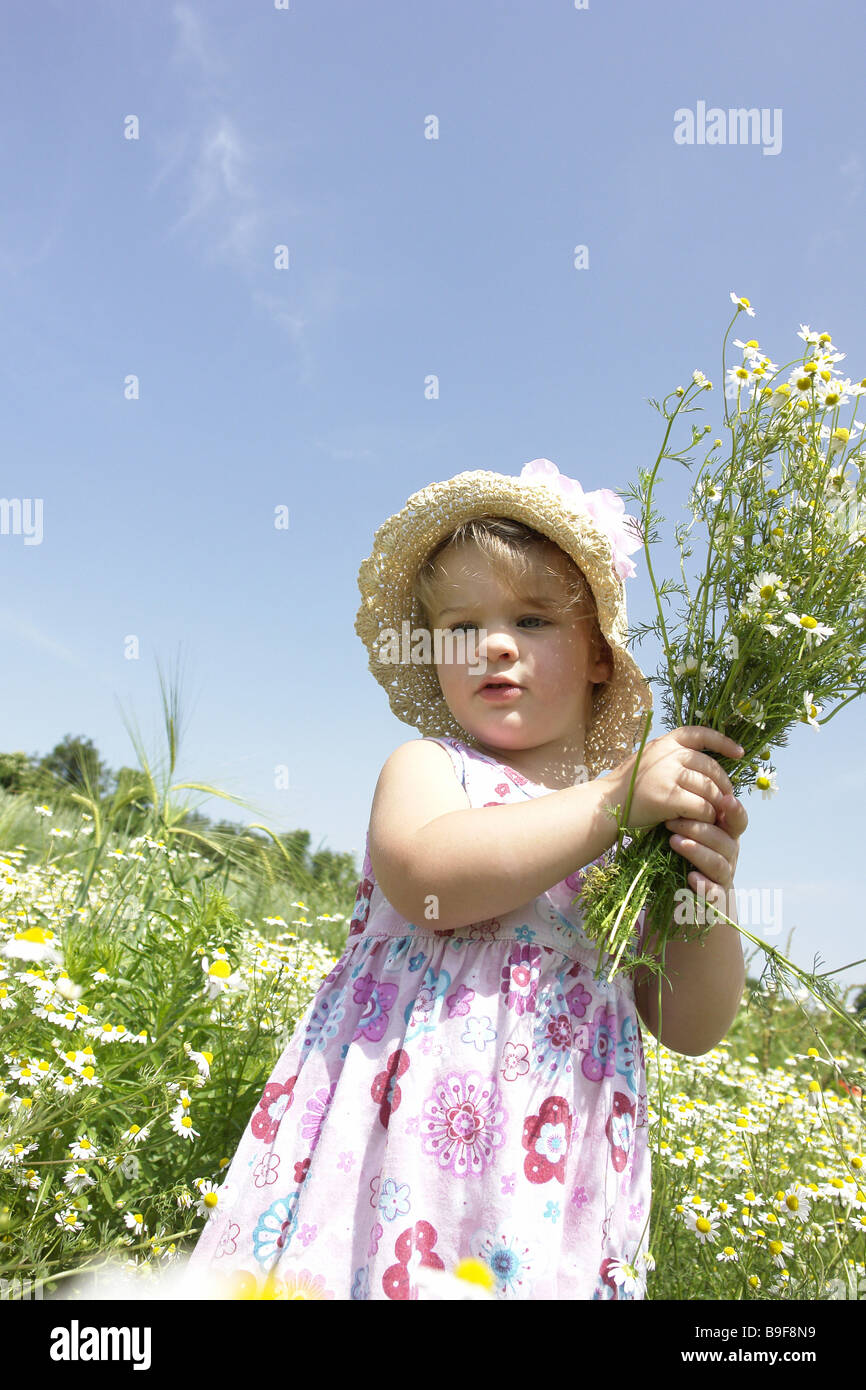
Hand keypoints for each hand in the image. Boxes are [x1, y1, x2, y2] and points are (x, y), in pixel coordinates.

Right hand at [608, 725, 744, 831]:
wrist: (605, 806)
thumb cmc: (628, 788)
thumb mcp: (648, 761)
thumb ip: (672, 758)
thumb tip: (706, 765)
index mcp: (665, 743)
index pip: (700, 733)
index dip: (723, 742)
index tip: (740, 753)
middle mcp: (668, 754)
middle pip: (712, 767)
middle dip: (723, 785)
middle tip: (726, 800)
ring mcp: (668, 774)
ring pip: (710, 789)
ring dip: (716, 805)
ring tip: (713, 815)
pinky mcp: (668, 797)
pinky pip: (702, 807)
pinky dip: (706, 817)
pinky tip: (700, 823)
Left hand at [665, 792, 748, 912]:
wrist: (683, 898)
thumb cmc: (680, 857)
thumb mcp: (685, 835)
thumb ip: (686, 817)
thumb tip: (669, 793)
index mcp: (725, 836)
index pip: (737, 821)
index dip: (735, 810)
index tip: (726, 799)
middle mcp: (729, 855)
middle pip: (723, 840)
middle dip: (698, 829)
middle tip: (671, 823)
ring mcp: (723, 878)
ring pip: (718, 863)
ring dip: (697, 851)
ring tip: (675, 843)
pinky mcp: (715, 900)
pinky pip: (714, 893)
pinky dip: (705, 886)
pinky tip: (692, 878)